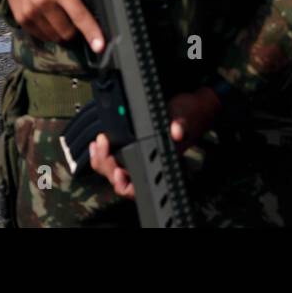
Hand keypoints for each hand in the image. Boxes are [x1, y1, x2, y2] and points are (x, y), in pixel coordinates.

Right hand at [0, 0, 103, 50]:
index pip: (79, 16)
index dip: (91, 32)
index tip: (99, 46)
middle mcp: (43, 2)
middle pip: (66, 32)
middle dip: (76, 31)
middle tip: (77, 21)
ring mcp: (30, 12)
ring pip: (53, 36)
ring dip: (61, 33)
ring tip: (63, 18)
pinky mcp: (20, 18)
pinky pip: (39, 35)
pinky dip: (48, 32)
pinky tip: (51, 19)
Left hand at [89, 88, 220, 199]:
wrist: (193, 107)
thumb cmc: (191, 115)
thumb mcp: (186, 116)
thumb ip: (181, 123)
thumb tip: (177, 131)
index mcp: (161, 160)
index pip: (141, 185)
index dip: (126, 184)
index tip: (118, 170)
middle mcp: (150, 162)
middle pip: (121, 180)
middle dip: (107, 166)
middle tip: (102, 147)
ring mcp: (141, 156)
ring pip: (115, 171)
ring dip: (102, 161)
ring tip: (98, 145)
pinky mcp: (134, 147)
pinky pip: (115, 159)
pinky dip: (103, 153)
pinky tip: (100, 144)